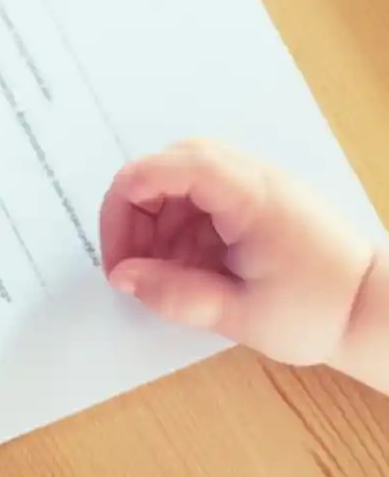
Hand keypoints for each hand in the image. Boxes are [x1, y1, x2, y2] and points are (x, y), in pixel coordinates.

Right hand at [101, 139, 375, 366]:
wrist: (372, 309)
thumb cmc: (317, 312)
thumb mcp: (240, 314)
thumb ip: (176, 294)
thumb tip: (123, 277)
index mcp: (247, 195)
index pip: (162, 168)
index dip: (123, 207)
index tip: (119, 258)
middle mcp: (248, 176)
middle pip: (162, 168)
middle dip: (134, 215)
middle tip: (132, 268)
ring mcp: (251, 183)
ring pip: (175, 181)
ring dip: (154, 223)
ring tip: (161, 273)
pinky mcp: (251, 198)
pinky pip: (196, 196)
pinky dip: (176, 227)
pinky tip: (184, 266)